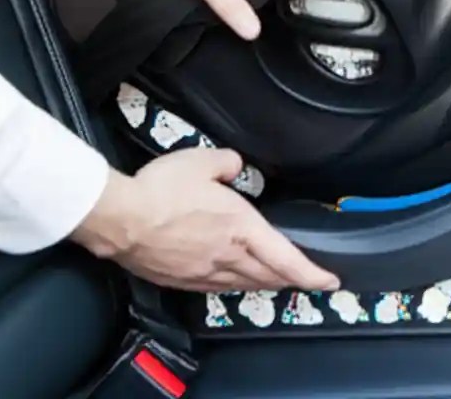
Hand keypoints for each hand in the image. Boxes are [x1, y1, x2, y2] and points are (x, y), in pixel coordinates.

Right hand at [71, 148, 338, 292]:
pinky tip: (233, 279)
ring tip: (275, 279)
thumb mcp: (202, 161)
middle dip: (292, 280)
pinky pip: (218, 288)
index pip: (287, 259)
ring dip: (265, 283)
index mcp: (241, 228)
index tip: (330, 281)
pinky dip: (235, 285)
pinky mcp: (182, 281)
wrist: (120, 219)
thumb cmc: (160, 190)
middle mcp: (228, 257)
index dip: (313, 274)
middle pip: (270, 277)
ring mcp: (204, 273)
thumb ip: (227, 162)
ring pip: (246, 285)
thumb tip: (235, 167)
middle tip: (306, 279)